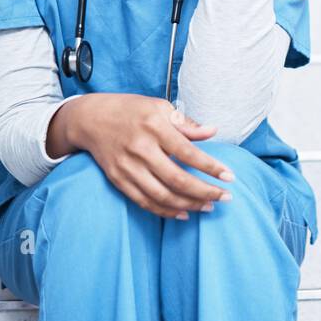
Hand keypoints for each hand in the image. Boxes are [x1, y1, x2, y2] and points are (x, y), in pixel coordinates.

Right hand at [56, 93, 234, 219]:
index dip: (211, 167)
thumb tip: (212, 131)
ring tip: (209, 206)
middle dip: (205, 191)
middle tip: (226, 197)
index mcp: (154, 126)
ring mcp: (127, 167)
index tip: (230, 177)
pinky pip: (145, 202)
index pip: (188, 152)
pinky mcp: (118, 179)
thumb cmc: (130, 110)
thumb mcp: (159, 107)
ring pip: (162, 195)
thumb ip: (186, 123)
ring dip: (189, 205)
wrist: (90, 119)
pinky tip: (184, 213)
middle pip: (177, 179)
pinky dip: (165, 211)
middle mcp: (140, 148)